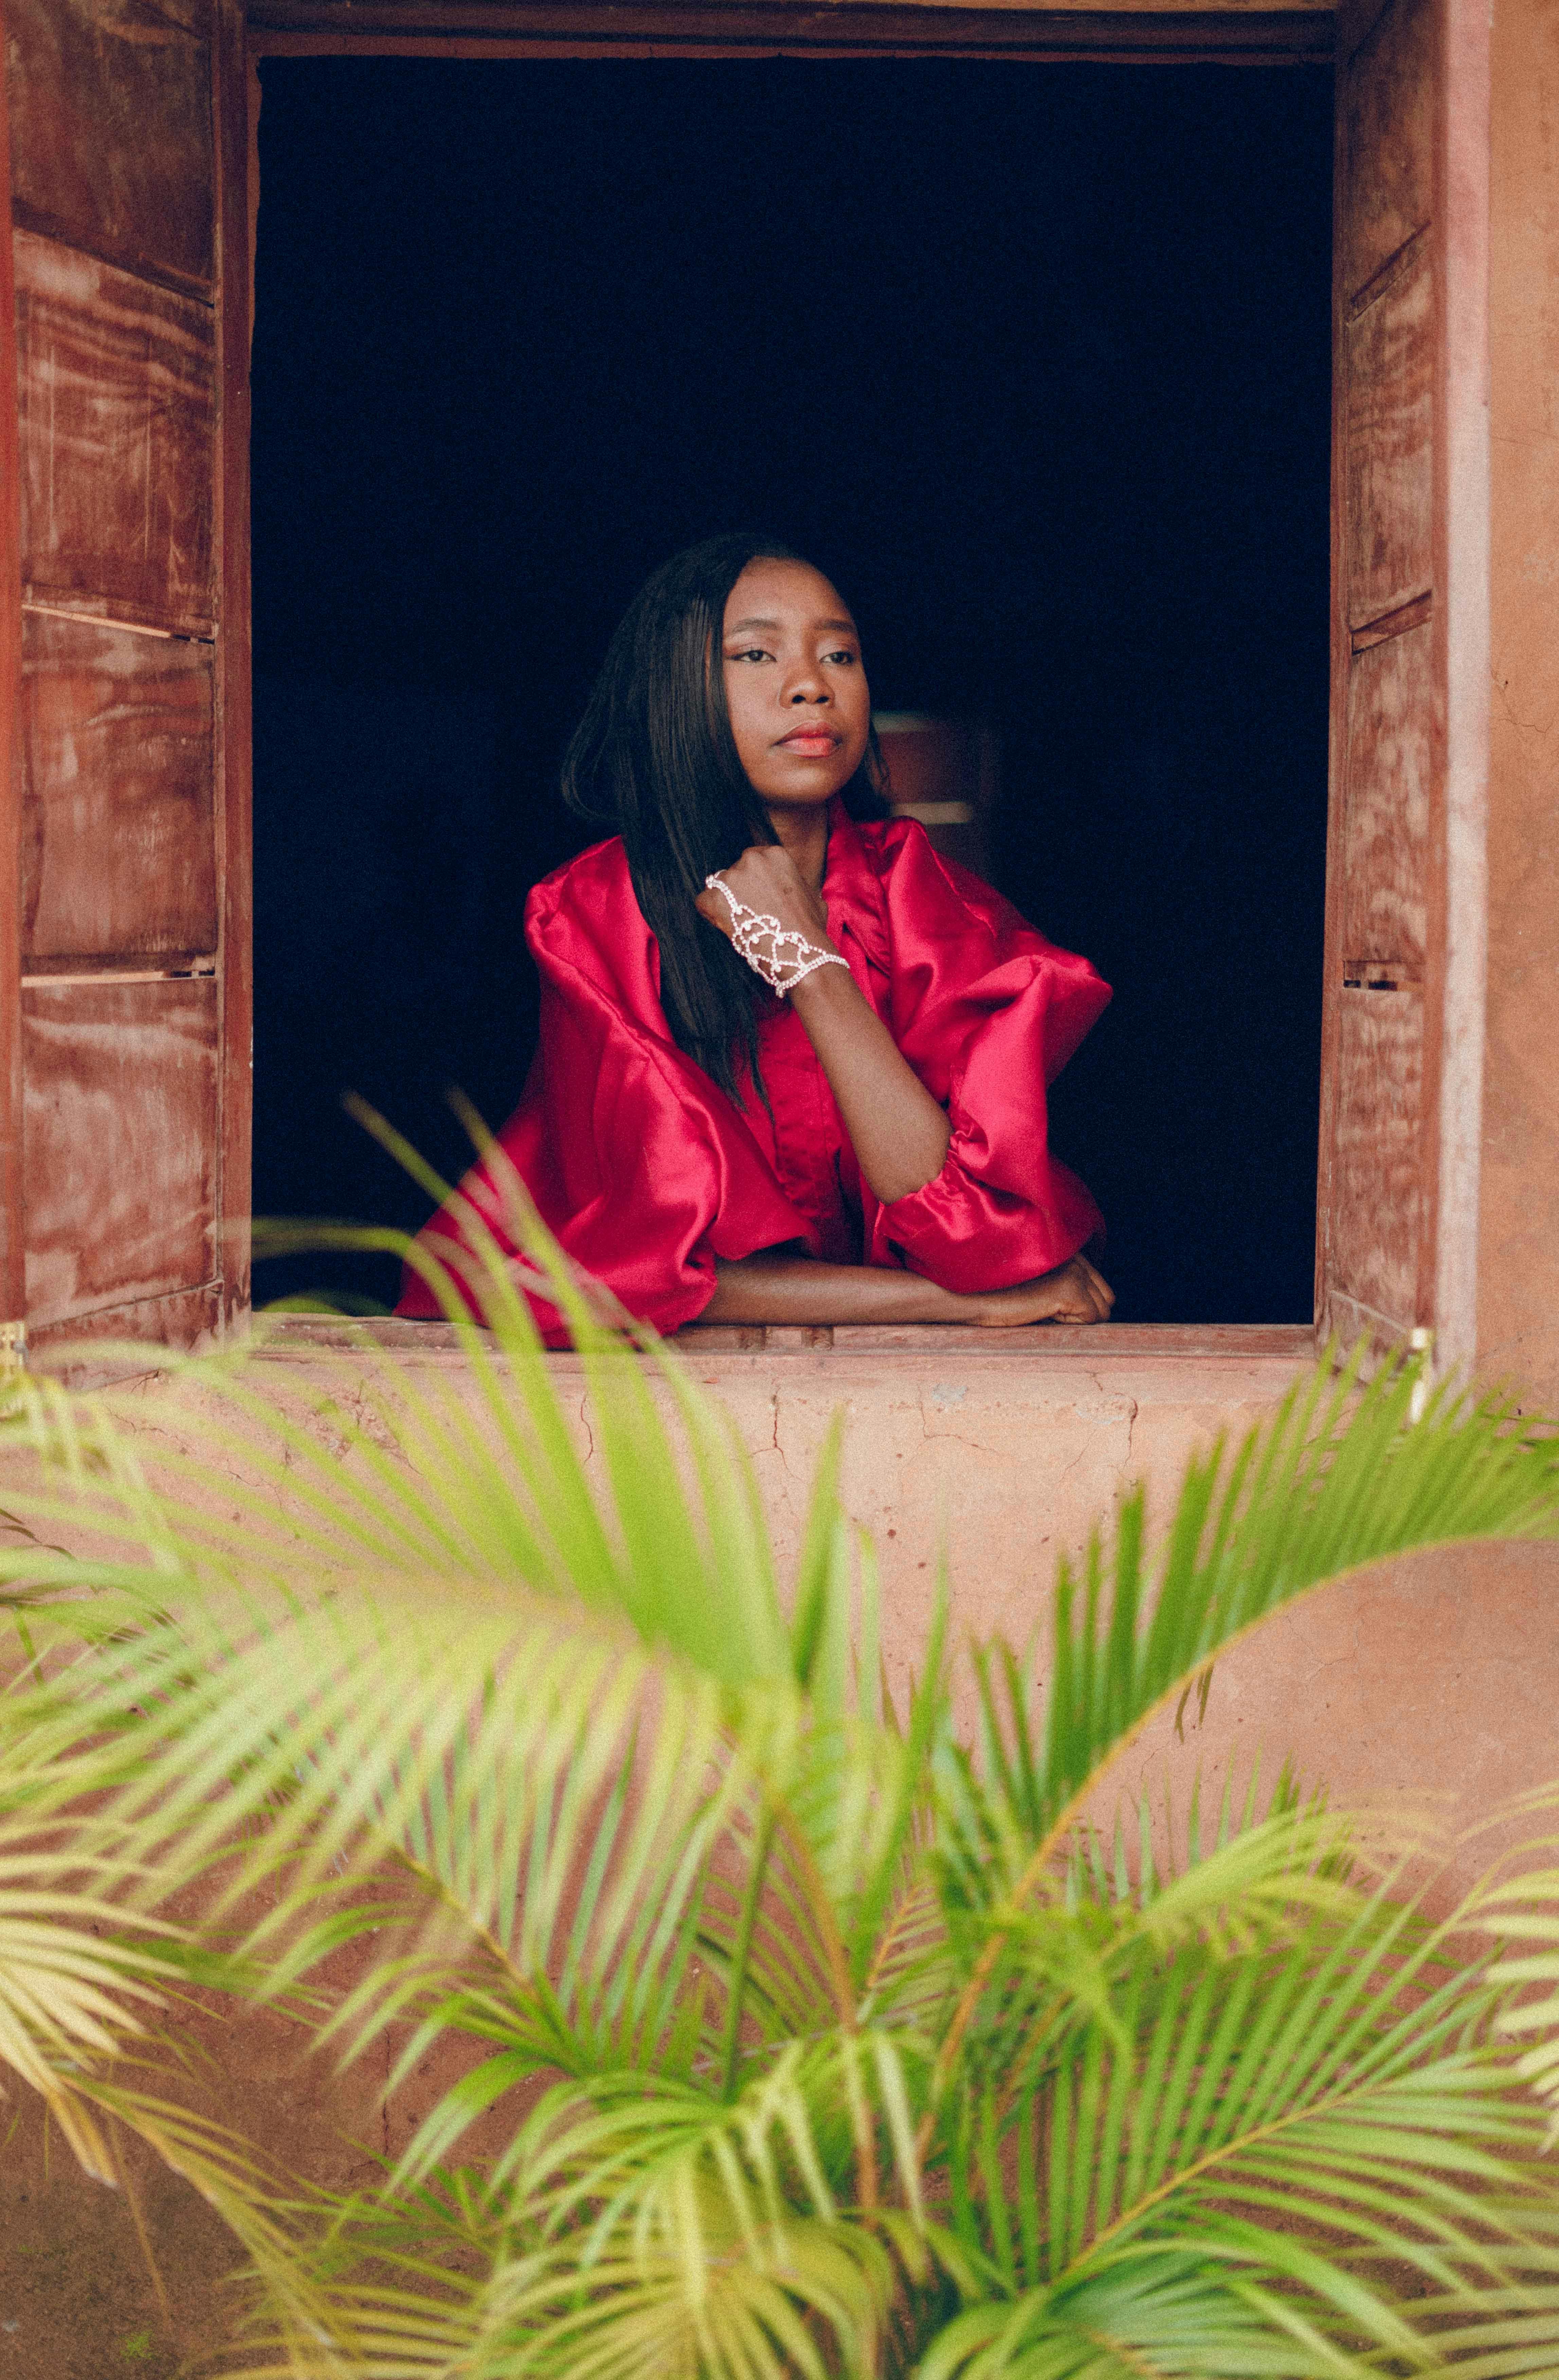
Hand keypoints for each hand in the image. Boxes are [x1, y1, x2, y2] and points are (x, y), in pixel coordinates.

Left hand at [695, 844, 834, 950]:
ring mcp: (731, 877)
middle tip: (749, 912)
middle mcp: (751, 859)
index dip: (754, 882)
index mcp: (775, 854)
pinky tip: (727, 927)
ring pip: (719, 886)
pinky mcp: (714, 897)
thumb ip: (793, 884)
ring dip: (726, 902)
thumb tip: (790, 890)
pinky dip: (711, 915)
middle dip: (739, 890)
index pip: (753, 861)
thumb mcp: (811, 895)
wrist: (798, 951)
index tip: (757, 897)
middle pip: (735, 871)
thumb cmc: (808, 928)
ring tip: (741, 922)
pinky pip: (703, 903)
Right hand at [964, 1254, 1115, 1326]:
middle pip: (1107, 1298)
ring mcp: (1074, 1271)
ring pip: (1103, 1311)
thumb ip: (1062, 1288)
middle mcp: (1074, 1256)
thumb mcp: (1036, 1286)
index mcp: (1067, 1251)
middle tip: (1049, 1313)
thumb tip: (1091, 1313)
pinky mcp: (1070, 1289)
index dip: (1080, 1307)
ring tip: (1046, 1312)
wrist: (969, 1296)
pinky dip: (1073, 1326)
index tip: (1050, 1307)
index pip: (1100, 1287)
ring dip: (1078, 1321)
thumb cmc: (996, 1295)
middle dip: (1085, 1314)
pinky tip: (1045, 1315)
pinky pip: (1093, 1319)